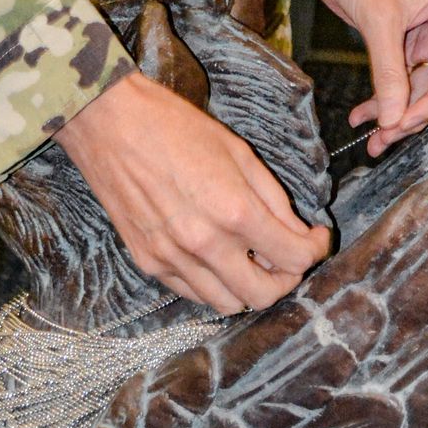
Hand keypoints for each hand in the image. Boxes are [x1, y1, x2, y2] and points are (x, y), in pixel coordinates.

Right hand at [56, 71, 329, 315]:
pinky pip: (193, 293)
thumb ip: (272, 197)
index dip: (316, 249)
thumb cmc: (174, 127)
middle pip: (266, 294)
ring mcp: (173, 258)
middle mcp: (205, 244)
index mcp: (235, 211)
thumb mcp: (237, 151)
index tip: (316, 238)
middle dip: (288, 277)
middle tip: (289, 254)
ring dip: (250, 286)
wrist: (110, 124)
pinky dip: (214, 284)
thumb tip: (296, 229)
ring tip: (252, 258)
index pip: (295, 257)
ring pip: (228, 303)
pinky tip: (217, 256)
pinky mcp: (148, 262)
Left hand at [304, 0, 427, 155]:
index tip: (405, 124)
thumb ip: (390, 73)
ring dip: (394, 112)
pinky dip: (383, 97)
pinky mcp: (403, 40)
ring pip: (418, 86)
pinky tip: (363, 115)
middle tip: (386, 139)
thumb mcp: (379, 20)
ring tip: (373, 139)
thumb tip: (394, 120)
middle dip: (411, 113)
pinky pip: (399, 77)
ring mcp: (427, 34)